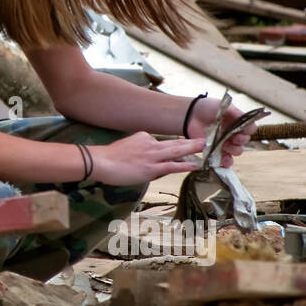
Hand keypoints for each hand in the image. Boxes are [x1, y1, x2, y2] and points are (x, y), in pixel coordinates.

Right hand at [91, 133, 206, 186]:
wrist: (100, 161)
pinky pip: (172, 166)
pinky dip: (185, 165)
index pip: (162, 144)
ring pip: (177, 151)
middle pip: (175, 142)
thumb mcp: (126, 147)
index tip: (185, 148)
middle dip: (191, 142)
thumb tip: (148, 163)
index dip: (173, 149)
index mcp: (143, 137)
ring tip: (205, 147)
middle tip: (205, 139)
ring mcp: (152, 156)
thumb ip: (139, 151)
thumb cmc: (109, 158)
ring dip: (192, 149)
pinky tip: (195, 165)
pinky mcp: (151, 168)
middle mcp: (150, 143)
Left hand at [185, 98, 256, 167]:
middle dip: (241, 141)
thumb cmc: (207, 107)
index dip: (248, 131)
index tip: (243, 130)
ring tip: (225, 146)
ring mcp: (225, 143)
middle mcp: (234, 134)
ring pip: (237, 151)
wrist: (191, 114)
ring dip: (234, 150)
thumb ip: (234, 112)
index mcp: (238, 122)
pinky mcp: (216, 151)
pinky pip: (225, 160)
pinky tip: (222, 161)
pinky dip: (225, 162)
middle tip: (234, 138)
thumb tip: (246, 117)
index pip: (250, 129)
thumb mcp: (222, 106)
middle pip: (245, 141)